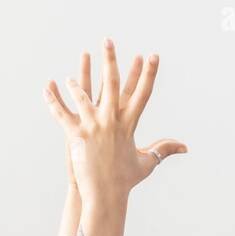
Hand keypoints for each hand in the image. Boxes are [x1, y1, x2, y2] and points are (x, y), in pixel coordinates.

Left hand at [44, 39, 186, 204]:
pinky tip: (50, 86)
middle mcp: (112, 121)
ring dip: (80, 76)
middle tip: (108, 40)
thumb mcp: (146, 163)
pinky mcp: (76, 135)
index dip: (148, 74)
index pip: (142, 93)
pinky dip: (54, 100)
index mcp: (129, 124)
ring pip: (84, 94)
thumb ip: (163, 150)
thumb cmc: (125, 181)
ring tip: (79, 60)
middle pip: (112, 83)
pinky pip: (62, 113)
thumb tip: (184, 147)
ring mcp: (93, 126)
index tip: (152, 55)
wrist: (105, 195)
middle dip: (110, 60)